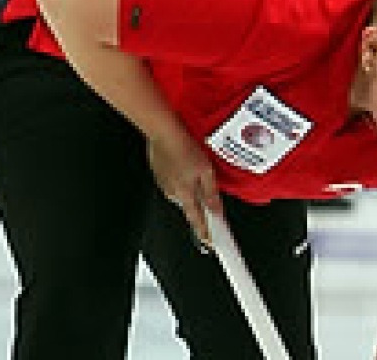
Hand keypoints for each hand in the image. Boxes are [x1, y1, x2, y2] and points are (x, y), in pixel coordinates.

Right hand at [146, 128, 224, 249]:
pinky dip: (181, 177)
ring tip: (194, 168)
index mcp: (185, 195)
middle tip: (204, 189)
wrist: (163, 132)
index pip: (197, 220)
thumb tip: (217, 212)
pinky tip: (184, 164)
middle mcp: (172, 193)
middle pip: (190, 206)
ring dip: (190, 187)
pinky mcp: (159, 175)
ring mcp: (164, 184)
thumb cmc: (185, 149)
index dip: (205, 233)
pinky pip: (174, 182)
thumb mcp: (206, 171)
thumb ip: (211, 194)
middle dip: (198, 203)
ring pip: (182, 193)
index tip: (209, 244)